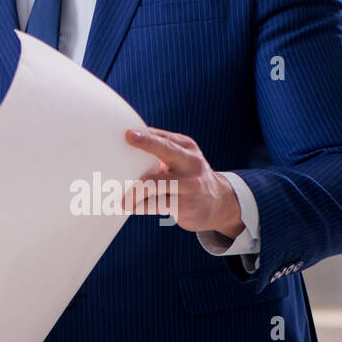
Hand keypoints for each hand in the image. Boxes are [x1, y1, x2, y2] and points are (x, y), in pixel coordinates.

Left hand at [122, 126, 242, 236]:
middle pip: (166, 151)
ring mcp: (189, 185)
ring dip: (134, 191)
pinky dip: (141, 206)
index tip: (128, 134)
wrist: (218, 204)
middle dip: (146, 145)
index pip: (164, 139)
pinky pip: (156, 204)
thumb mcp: (183, 157)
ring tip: (123, 199)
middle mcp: (191, 163)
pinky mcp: (185, 206)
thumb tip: (126, 141)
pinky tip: (134, 207)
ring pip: (154, 184)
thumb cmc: (188, 177)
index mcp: (186, 147)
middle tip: (127, 143)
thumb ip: (161, 148)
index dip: (145, 137)